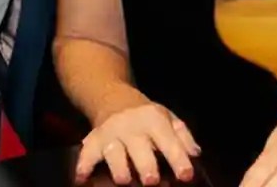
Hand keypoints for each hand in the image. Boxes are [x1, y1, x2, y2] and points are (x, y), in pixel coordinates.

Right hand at [75, 97, 200, 184]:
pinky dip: (82, 165)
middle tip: (151, 181)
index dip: (177, 158)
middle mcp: (131, 127)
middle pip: (138, 146)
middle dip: (145, 163)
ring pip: (113, 150)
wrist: (112, 98)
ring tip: (123, 180)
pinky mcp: (93, 140)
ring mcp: (111, 133)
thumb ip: (183, 137)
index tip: (186, 175)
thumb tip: (195, 155)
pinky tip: (81, 178)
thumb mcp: (168, 119)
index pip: (168, 140)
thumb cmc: (146, 116)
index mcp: (154, 120)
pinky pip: (86, 152)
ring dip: (118, 165)